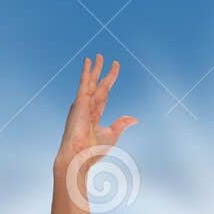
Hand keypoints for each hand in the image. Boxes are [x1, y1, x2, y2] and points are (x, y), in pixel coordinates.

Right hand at [55, 54, 136, 172]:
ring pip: (89, 82)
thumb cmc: (92, 151)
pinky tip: (88, 62)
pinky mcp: (79, 102)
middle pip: (96, 86)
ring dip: (93, 69)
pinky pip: (83, 84)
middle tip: (102, 57)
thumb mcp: (111, 135)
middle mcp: (87, 108)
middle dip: (100, 72)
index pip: (103, 95)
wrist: (79, 157)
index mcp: (93, 115)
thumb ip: (121, 124)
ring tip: (97, 56)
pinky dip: (86, 72)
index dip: (108, 82)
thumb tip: (134, 118)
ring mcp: (82, 104)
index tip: (114, 69)